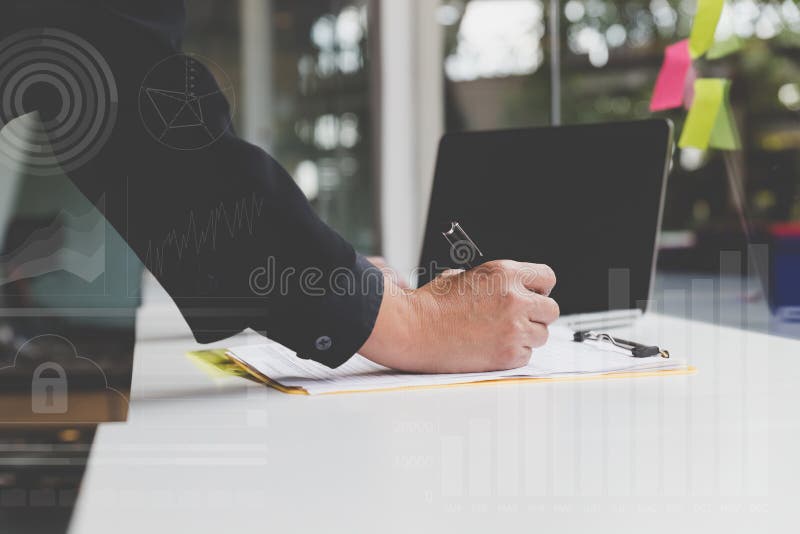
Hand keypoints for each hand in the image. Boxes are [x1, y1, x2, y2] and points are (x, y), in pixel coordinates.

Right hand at [359, 260, 558, 372]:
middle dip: (535, 315)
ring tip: (498, 334)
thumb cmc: (431, 304)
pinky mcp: (508, 353)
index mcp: (505, 274)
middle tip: (515, 319)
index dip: (538, 289)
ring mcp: (513, 328)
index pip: (547, 278)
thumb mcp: (465, 275)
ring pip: (541, 335)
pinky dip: (512, 354)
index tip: (532, 296)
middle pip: (550, 310)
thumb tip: (511, 289)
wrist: (414, 329)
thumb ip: (496, 281)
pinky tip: (491, 348)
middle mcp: (515, 299)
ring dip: (525, 336)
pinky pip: (526, 355)